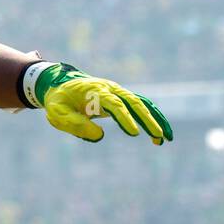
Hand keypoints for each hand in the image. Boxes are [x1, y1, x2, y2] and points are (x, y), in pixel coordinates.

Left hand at [38, 63, 172, 144]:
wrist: (60, 85)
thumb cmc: (58, 101)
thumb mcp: (58, 113)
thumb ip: (75, 124)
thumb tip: (100, 136)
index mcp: (94, 91)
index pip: (113, 104)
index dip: (124, 118)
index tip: (134, 133)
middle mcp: (109, 89)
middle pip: (133, 102)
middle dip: (147, 119)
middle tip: (157, 136)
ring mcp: (117, 92)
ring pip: (142, 103)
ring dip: (155, 119)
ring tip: (165, 139)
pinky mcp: (121, 98)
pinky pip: (141, 107)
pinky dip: (152, 118)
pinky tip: (159, 136)